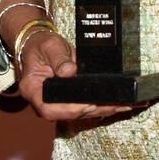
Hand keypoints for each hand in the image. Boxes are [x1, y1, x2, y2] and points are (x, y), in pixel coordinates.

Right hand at [16, 31, 150, 122]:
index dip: (69, 110)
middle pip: (69, 114)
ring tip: (125, 105)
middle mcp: (44, 102)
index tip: (87, 105)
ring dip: (103, 109)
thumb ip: (59, 59)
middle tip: (116, 105)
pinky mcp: (69, 100)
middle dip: (94, 110)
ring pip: (81, 112)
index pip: (49, 109)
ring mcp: (57, 103)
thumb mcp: (49, 47)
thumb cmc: (41, 46)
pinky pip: (86, 105)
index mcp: (33, 90)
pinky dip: (103, 104)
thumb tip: (70, 72)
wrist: (39, 45)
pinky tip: (121, 103)